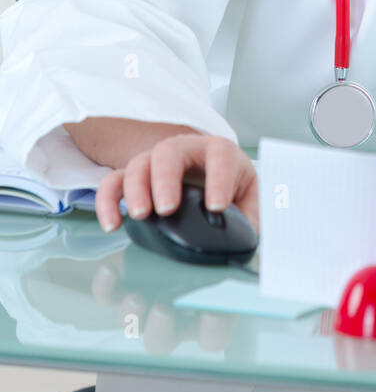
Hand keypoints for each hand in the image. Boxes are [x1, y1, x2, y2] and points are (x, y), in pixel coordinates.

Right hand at [95, 133, 258, 235]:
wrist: (205, 169)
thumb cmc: (228, 183)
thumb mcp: (248, 195)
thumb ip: (250, 216)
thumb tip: (245, 241)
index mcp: (218, 152)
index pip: (220, 156)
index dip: (219, 179)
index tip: (217, 206)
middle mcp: (184, 150)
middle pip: (169, 152)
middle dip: (166, 180)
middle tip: (166, 209)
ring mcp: (155, 162)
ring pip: (138, 164)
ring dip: (135, 190)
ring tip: (139, 216)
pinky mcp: (134, 177)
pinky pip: (113, 182)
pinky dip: (108, 201)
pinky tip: (112, 224)